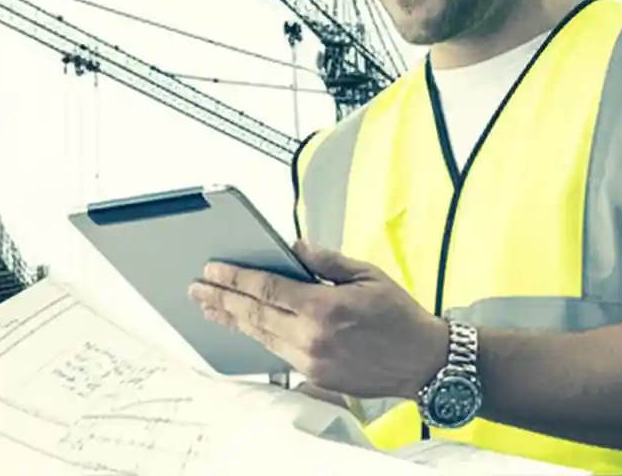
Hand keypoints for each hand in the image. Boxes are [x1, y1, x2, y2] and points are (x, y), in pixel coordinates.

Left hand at [187, 240, 448, 399]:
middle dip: (221, 298)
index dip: (234, 278)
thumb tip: (292, 246)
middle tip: (196, 287)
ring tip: (209, 305)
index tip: (211, 269)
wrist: (425, 362)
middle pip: (253, 315)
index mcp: (324, 308)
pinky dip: (255, 335)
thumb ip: (325, 260)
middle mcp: (312, 337)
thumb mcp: (366, 274)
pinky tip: (242, 325)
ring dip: (231, 318)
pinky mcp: (315, 375)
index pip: (266, 289)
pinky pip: (275, 351)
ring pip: (260, 335)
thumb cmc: (399, 315)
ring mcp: (311, 360)